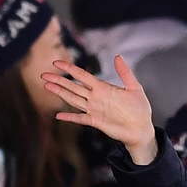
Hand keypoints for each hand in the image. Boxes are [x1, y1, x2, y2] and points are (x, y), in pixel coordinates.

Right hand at [43, 55, 157, 164]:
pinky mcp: (95, 121)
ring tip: (47, 86)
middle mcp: (95, 97)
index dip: (69, 69)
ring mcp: (94, 109)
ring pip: (73, 99)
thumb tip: (118, 56)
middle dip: (59, 80)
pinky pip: (80, 118)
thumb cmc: (140, 110)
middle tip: (44, 74)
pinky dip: (70, 117)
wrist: (142, 130)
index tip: (57, 63)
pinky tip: (58, 115)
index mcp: (103, 88)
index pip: (82, 75)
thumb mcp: (135, 88)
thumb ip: (125, 73)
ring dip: (60, 93)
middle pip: (73, 86)